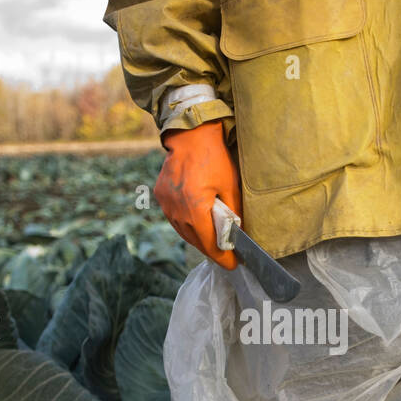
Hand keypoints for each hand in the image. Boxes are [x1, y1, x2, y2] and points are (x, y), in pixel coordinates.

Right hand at [155, 120, 240, 269]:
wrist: (190, 135)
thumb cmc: (214, 158)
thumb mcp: (231, 186)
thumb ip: (234, 214)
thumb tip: (239, 235)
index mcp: (195, 208)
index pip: (209, 244)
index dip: (223, 258)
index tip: (233, 265)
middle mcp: (177, 210)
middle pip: (195, 241)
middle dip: (212, 251)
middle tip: (227, 256)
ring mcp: (166, 204)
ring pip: (183, 233)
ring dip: (199, 240)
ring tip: (213, 243)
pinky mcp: (161, 196)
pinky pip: (175, 220)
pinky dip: (187, 226)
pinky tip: (198, 226)